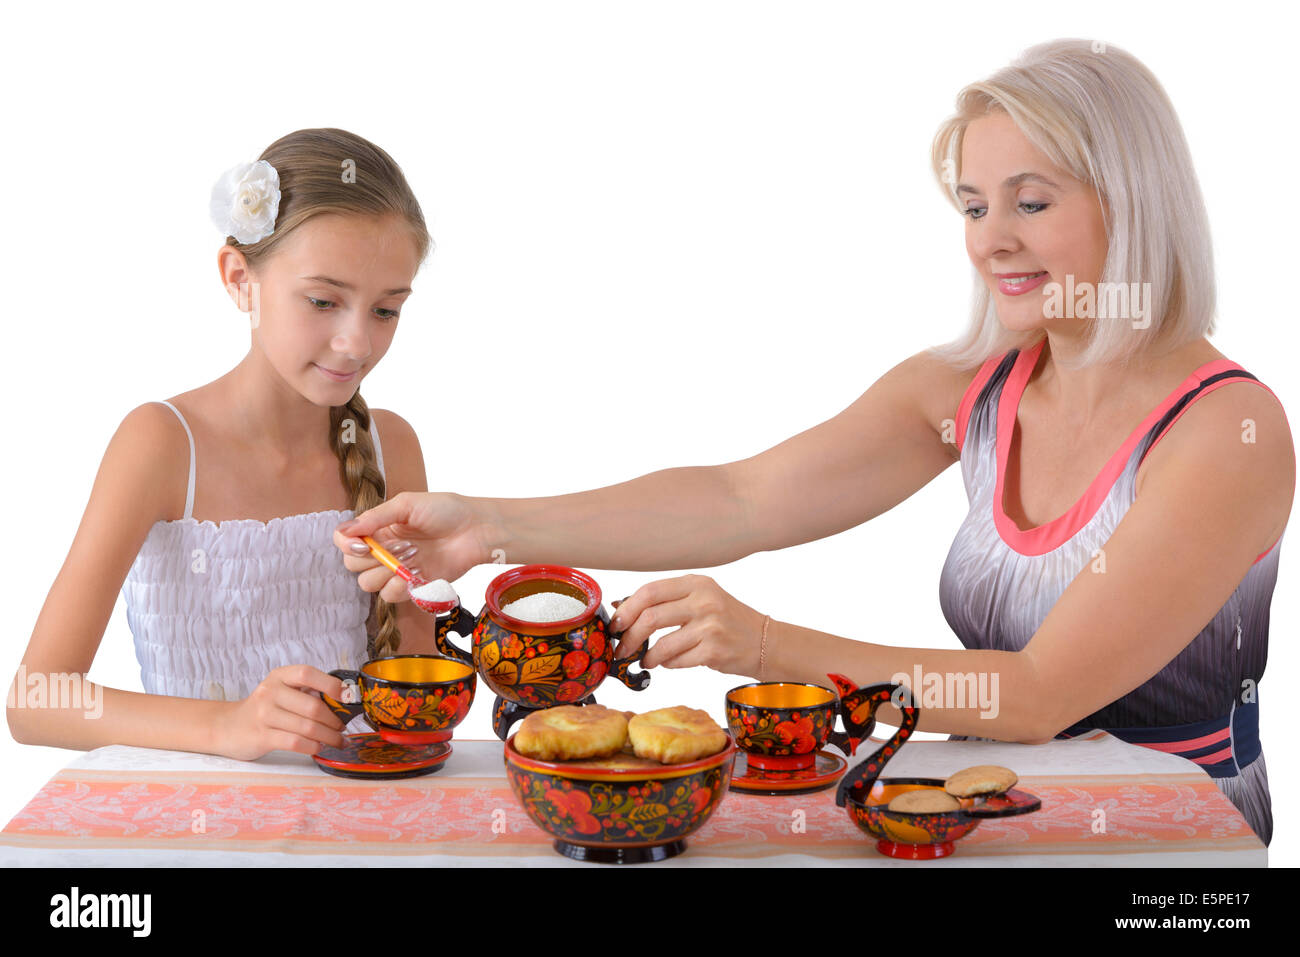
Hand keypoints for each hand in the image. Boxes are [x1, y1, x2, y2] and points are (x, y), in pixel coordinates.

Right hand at [214, 665, 348, 760]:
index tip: (348, 697)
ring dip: (329, 737)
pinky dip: (313, 746)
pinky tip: (319, 747)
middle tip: (343, 728)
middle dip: (335, 720)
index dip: (331, 684)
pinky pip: (296, 742)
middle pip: (313, 706)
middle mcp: (270, 692)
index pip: (307, 674)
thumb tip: (344, 701)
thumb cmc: (264, 708)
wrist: (227, 726)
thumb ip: (307, 691)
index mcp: (280, 676)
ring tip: (338, 741)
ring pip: (307, 727)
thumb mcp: (282, 691)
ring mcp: (264, 714)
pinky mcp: (261, 736)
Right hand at [333, 491, 486, 603]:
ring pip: (369, 584)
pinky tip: (418, 573)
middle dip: (370, 559)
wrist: (475, 529)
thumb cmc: (445, 510)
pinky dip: (399, 587)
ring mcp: (397, 570)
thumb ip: (375, 517)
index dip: (347, 545)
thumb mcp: (407, 505)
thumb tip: (345, 530)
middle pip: (352, 566)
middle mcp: (384, 550)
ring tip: (412, 556)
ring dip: (386, 572)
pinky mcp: (412, 587)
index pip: (345, 540)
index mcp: (379, 528)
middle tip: (398, 547)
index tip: (363, 544)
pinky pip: (390, 596)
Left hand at [608, 574, 765, 674]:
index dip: (626, 608)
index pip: (650, 591)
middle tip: (622, 648)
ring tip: (646, 659)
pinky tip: (667, 662)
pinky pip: (676, 661)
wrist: (765, 641)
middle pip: (650, 617)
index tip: (616, 623)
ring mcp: (710, 626)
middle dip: (629, 636)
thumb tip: (623, 611)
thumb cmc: (727, 620)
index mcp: (697, 583)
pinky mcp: (714, 651)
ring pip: (661, 644)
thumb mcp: (702, 599)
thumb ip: (668, 602)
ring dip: (647, 656)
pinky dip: (666, 664)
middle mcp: (704, 601)